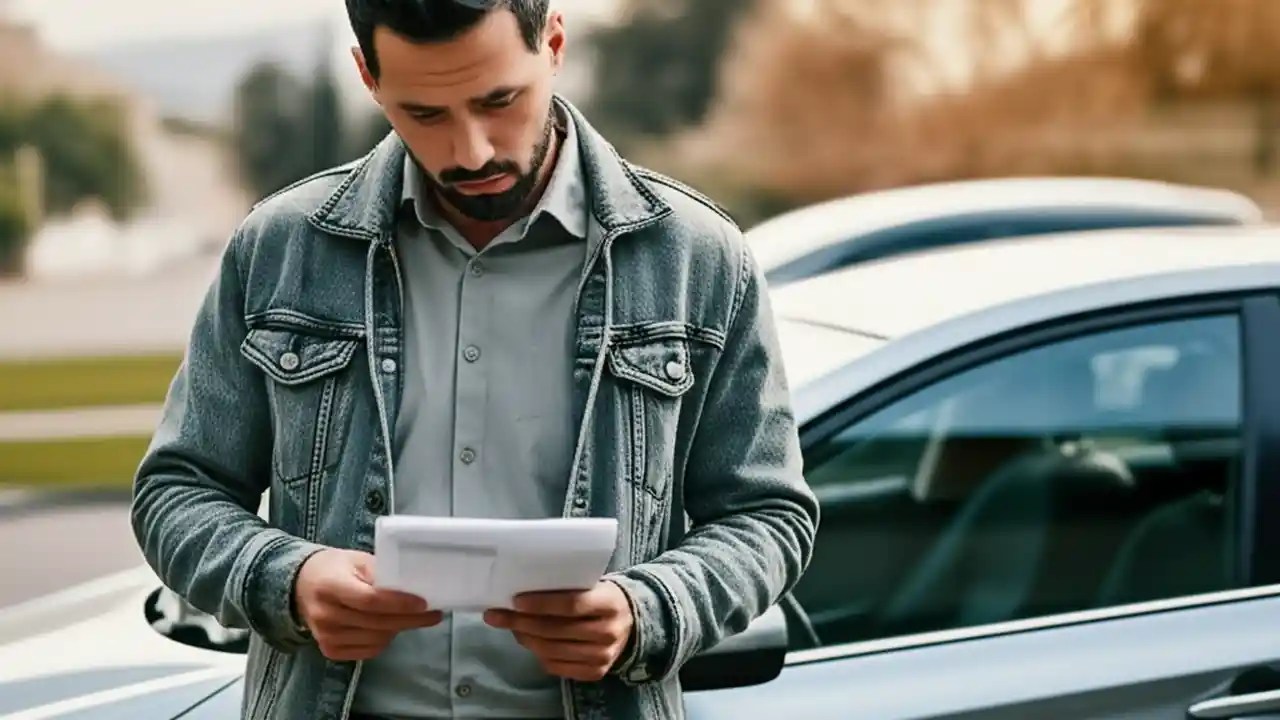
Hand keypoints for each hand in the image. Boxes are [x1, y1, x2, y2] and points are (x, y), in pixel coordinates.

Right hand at [293, 549, 442, 661]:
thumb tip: (413, 587)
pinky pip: (368, 651)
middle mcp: (326, 615)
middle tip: (433, 614)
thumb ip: (381, 572)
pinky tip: (389, 627)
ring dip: (398, 629)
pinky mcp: (330, 650)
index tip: (424, 603)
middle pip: (377, 623)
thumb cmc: (335, 568)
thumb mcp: (357, 560)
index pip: (370, 601)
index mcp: (331, 586)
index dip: (399, 603)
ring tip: (409, 617)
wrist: (301, 586)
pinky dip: (384, 640)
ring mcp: (326, 636)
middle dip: (410, 620)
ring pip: (376, 639)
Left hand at [483, 580, 634, 681]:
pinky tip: (530, 642)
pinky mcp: (595, 672)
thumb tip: (521, 595)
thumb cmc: (600, 597)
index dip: (541, 604)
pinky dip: (538, 655)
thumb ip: (566, 589)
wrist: (630, 622)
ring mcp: (603, 656)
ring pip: (552, 650)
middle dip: (522, 622)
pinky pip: (556, 667)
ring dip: (526, 639)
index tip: (516, 601)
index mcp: (609, 603)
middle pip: (556, 630)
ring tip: (511, 628)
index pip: (571, 605)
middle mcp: (608, 632)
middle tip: (498, 615)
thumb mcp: (591, 585)